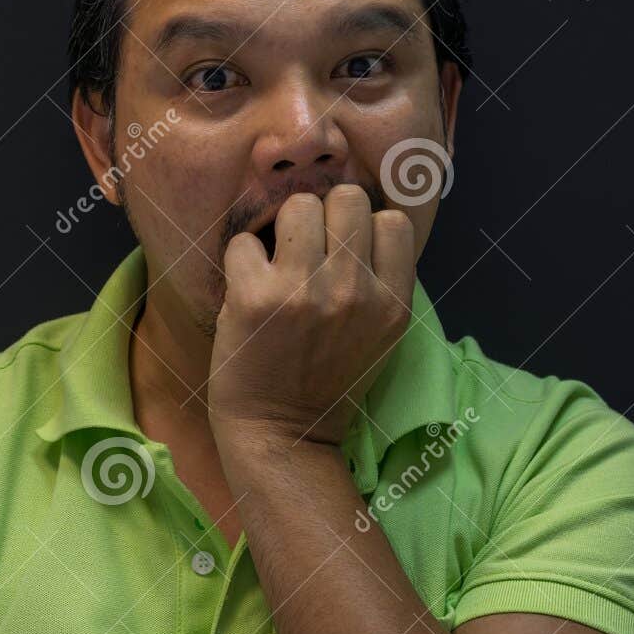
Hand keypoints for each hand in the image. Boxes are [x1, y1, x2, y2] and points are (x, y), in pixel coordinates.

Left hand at [207, 183, 415, 450]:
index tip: (344, 251)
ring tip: (278, 265)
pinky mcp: (256, 298)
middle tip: (307, 253)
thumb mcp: (380, 335)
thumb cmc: (327, 380)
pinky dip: (241, 261)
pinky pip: (244, 241)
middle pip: (346, 199)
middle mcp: (355, 292)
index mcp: (392, 303)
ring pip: (298, 206)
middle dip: (323, 218)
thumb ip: (382, 280)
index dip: (364, 227)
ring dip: (282, 230)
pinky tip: (247, 288)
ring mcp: (306, 292)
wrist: (281, 434)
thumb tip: (368, 214)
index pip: (391, 219)